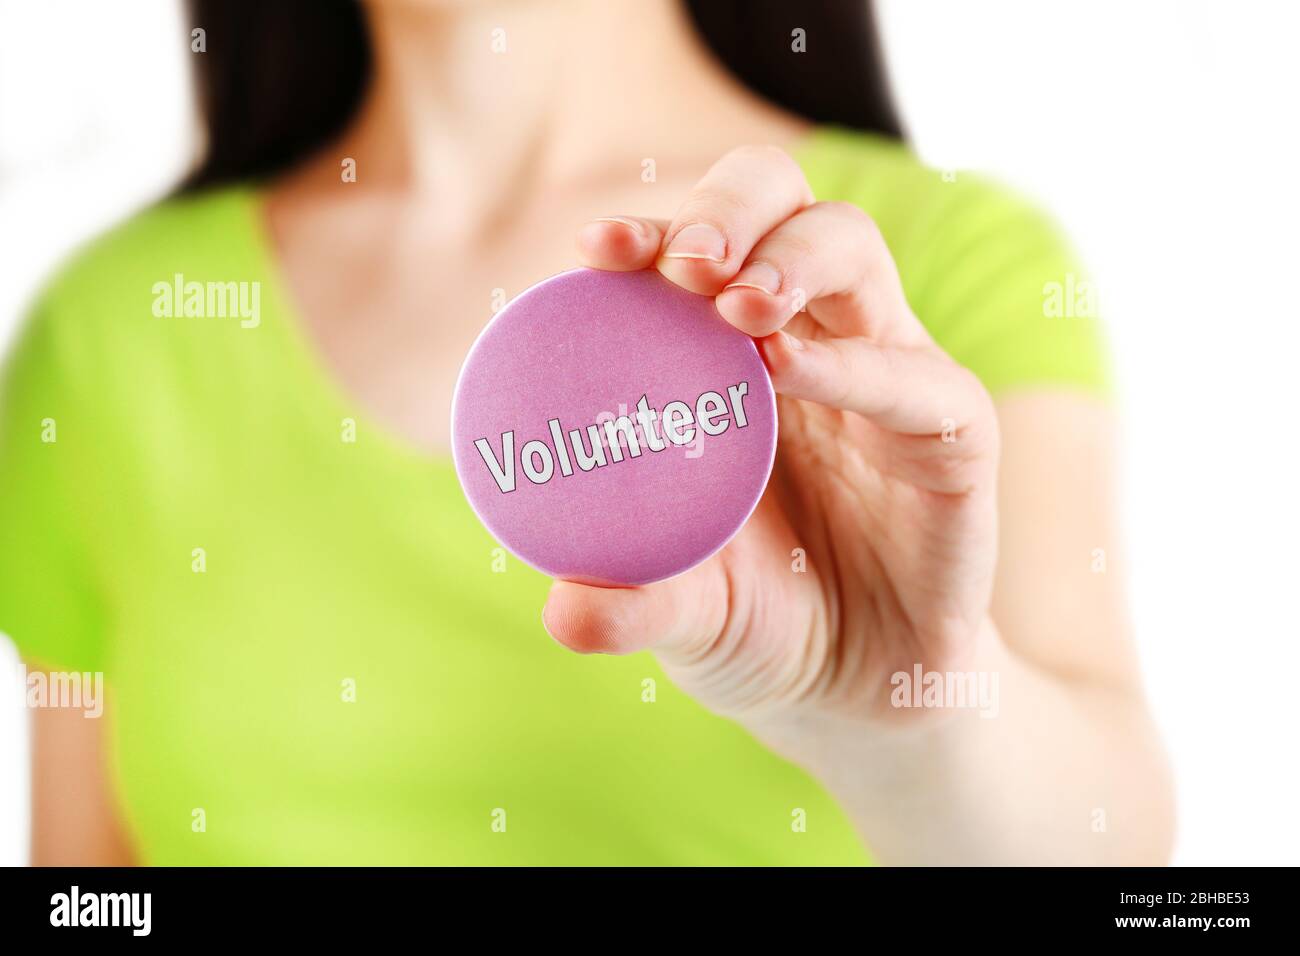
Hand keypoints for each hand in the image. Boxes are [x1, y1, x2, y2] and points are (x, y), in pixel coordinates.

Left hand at [543, 145, 1000, 735]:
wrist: (857, 692)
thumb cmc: (759, 623)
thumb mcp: (685, 613)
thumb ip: (632, 601)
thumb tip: (561, 612)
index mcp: (731, 357)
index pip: (699, 249)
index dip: (654, 230)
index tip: (597, 251)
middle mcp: (810, 340)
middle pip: (782, 206)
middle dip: (730, 209)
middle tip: (683, 266)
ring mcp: (886, 375)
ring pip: (852, 251)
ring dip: (791, 258)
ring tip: (736, 305)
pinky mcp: (953, 432)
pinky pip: (917, 378)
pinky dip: (854, 365)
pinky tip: (790, 371)